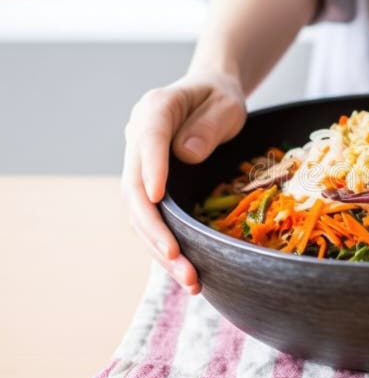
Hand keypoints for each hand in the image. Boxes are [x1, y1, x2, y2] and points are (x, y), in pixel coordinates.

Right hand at [122, 72, 246, 293]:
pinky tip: (186, 274)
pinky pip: (153, 220)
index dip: (151, 169)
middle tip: (179, 259)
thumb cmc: (220, 99)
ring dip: (161, 249)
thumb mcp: (225, 104)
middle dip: (156, 228)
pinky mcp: (150, 187)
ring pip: (140, 214)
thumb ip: (208, 126)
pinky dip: (166, 247)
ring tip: (190, 281)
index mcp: (155, 110)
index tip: (156, 198)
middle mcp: (138, 140)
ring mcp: (141, 166)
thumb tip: (185, 154)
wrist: (210, 96)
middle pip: (135, 189)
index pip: (147, 139)